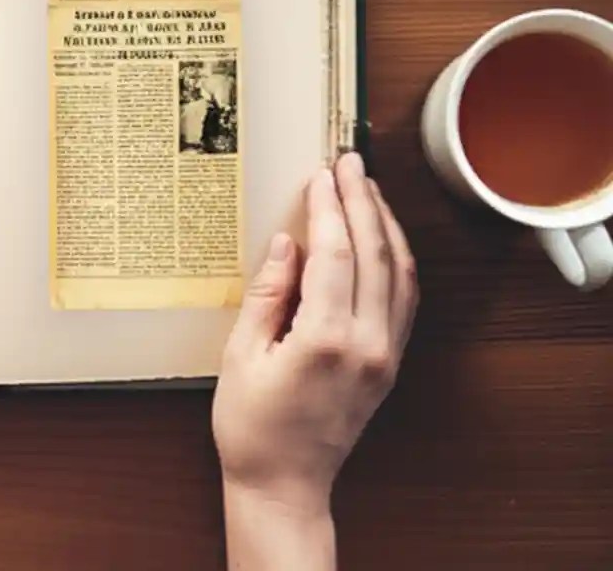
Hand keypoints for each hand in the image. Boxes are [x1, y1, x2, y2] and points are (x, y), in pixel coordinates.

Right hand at [211, 152, 417, 568]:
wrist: (284, 485)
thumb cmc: (251, 427)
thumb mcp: (242, 356)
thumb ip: (268, 294)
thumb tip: (288, 242)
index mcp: (325, 339)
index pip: (335, 254)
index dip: (328, 207)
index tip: (319, 173)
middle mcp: (366, 343)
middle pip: (374, 254)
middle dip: (363, 201)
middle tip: (349, 162)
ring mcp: (385, 355)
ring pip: (400, 273)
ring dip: (386, 225)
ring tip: (368, 188)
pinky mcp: (389, 364)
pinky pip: (405, 300)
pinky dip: (397, 260)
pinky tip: (383, 239)